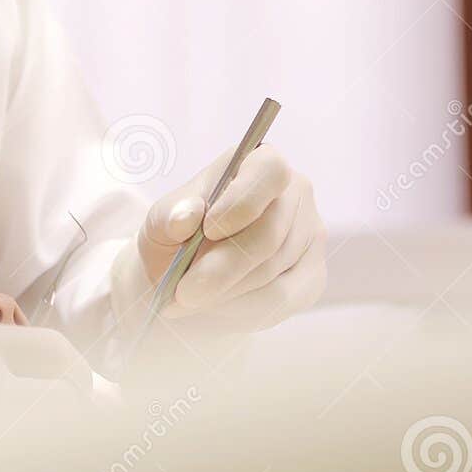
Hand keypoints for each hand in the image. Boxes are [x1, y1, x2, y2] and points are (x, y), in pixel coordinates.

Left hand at [125, 144, 326, 329]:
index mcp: (257, 163)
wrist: (185, 271)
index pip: (269, 171)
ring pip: (272, 271)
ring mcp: (309, 235)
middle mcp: (294, 194)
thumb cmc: (176, 235)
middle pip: (269, 234)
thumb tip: (186, 216)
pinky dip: (241, 308)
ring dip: (226, 292)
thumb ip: (169, 215)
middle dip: (222, 269)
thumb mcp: (159, 221)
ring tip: (188, 300)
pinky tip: (215, 307)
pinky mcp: (312, 275)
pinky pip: (281, 299)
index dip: (243, 201)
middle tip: (183, 293)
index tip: (208, 230)